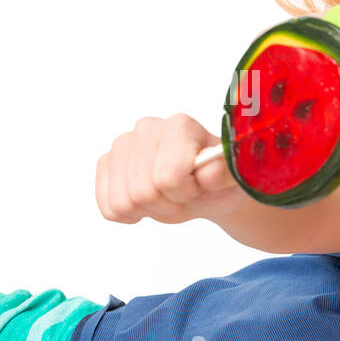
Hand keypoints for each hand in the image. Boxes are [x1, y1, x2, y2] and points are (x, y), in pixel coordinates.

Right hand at [95, 114, 240, 224]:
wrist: (205, 188)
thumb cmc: (218, 181)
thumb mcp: (232, 180)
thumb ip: (224, 175)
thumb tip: (207, 175)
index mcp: (180, 126)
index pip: (168, 176)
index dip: (185, 192)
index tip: (198, 187)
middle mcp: (146, 128)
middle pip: (143, 192)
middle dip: (168, 204)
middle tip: (184, 195)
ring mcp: (122, 145)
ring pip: (123, 202)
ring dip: (150, 210)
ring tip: (168, 197)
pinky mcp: (105, 164)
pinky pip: (109, 207)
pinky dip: (131, 214)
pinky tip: (149, 202)